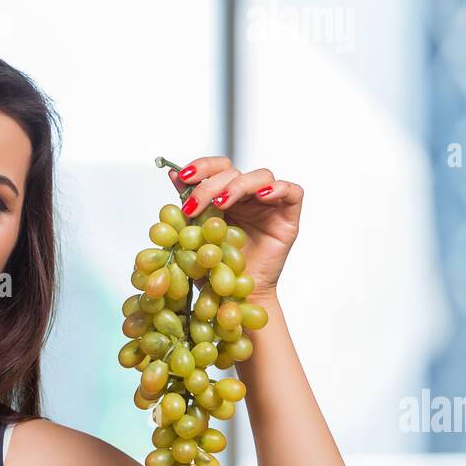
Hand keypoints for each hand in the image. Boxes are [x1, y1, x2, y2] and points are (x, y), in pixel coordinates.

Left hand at [170, 156, 302, 301]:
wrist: (233, 298)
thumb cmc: (216, 270)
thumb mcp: (195, 236)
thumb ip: (188, 206)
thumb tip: (172, 175)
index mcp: (225, 196)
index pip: (217, 168)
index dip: (202, 167)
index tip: (184, 177)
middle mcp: (248, 196)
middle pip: (234, 172)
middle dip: (211, 185)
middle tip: (195, 206)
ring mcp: (269, 204)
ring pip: (261, 176)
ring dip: (238, 186)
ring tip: (221, 205)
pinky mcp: (288, 216)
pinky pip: (293, 192)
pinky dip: (279, 188)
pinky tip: (262, 196)